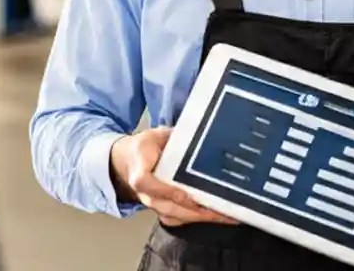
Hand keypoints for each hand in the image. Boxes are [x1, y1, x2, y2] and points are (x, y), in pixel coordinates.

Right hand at [110, 127, 237, 226]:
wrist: (127, 162)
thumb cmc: (143, 148)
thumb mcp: (154, 136)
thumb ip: (173, 137)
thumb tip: (198, 133)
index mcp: (140, 174)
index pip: (152, 186)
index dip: (171, 192)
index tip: (190, 195)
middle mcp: (145, 195)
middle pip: (170, 208)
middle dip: (197, 211)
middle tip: (221, 209)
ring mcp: (153, 205)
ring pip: (176, 216)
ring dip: (202, 217)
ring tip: (227, 215)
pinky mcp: (161, 210)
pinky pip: (179, 219)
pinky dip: (198, 218)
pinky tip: (218, 215)